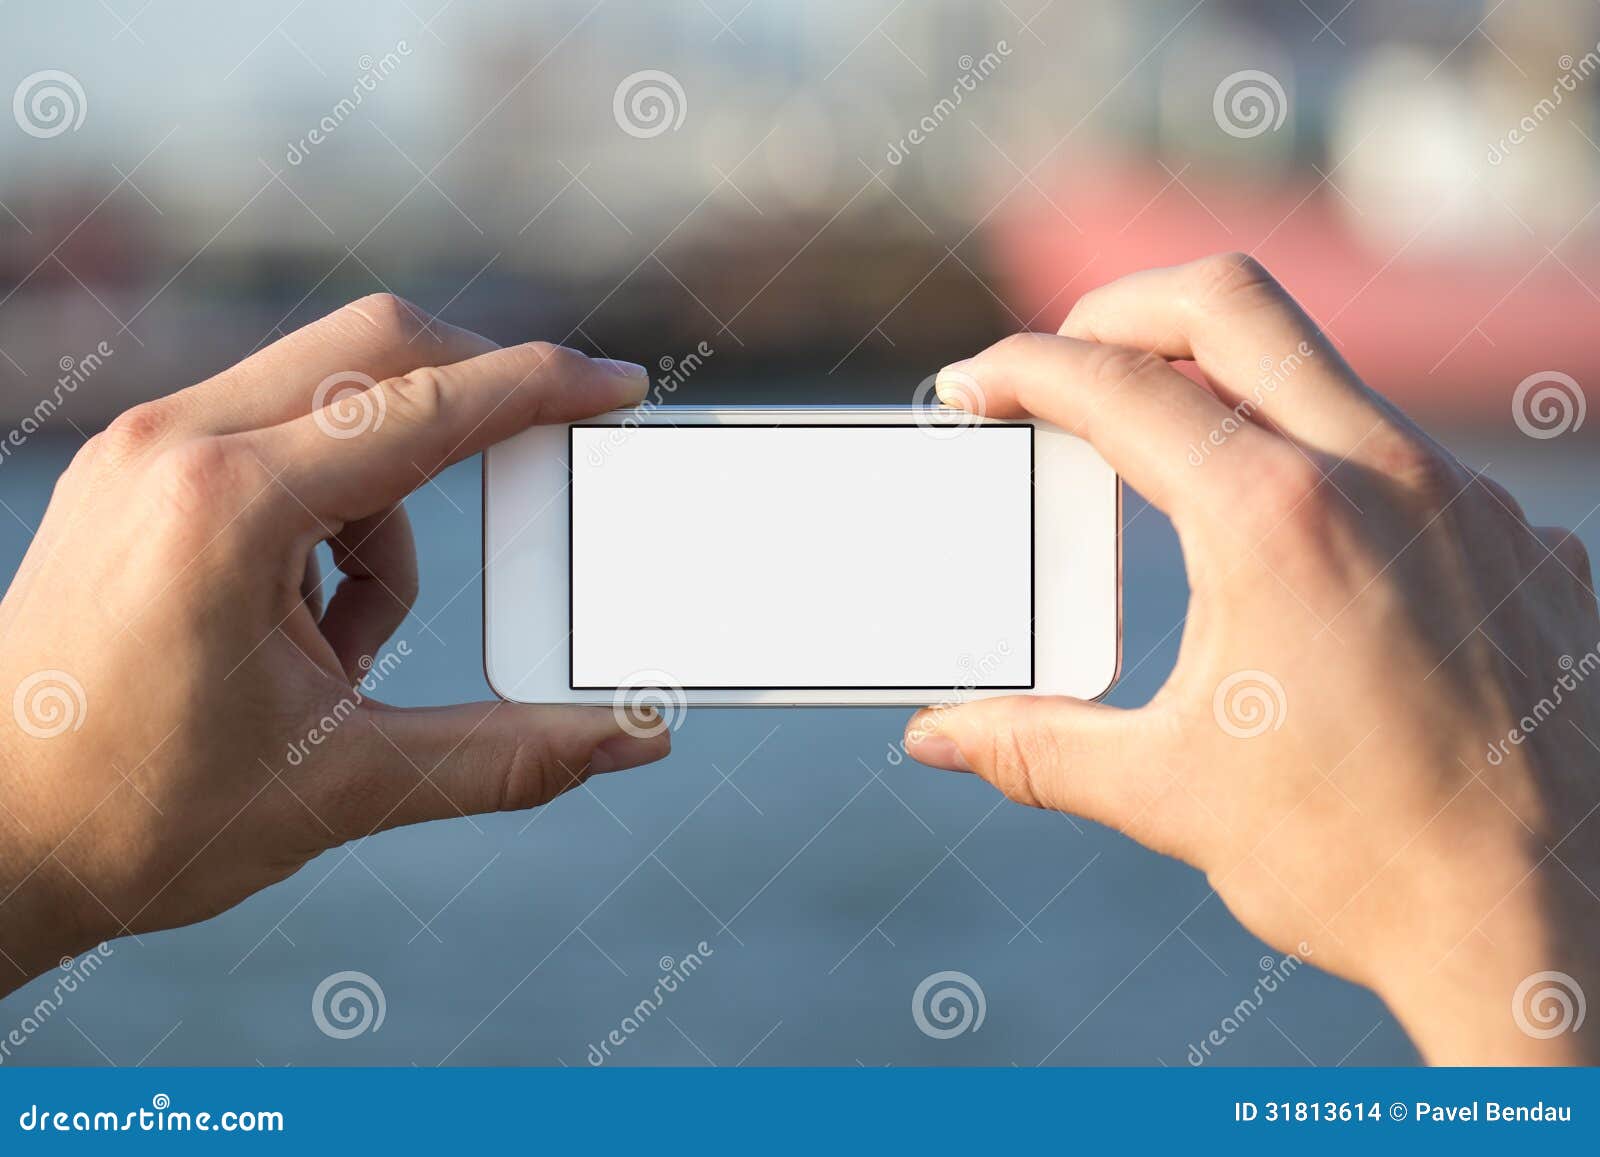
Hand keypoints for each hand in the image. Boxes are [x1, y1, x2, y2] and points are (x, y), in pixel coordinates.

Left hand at [0, 294, 669, 995]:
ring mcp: (143, 448)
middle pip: (376, 347)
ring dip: (388, 500)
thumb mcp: (345, 785)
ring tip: (348, 646)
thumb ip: (507, 755)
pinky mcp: (133, 469)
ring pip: (327, 397)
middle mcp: (176, 446)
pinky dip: (327, 506)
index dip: (540, 388)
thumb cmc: (138, 816)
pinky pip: (272, 434)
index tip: (616, 384)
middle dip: (478, 392)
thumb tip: (632, 743)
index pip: (427, 407)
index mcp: (230, 508)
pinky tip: (298, 620)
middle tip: (543, 453)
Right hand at [905, 254, 1599, 1063]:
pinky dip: (1314, 457)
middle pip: (1225, 301)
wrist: (1548, 927)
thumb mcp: (1171, 794)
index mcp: (1274, 523)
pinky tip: (1289, 550)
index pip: (1115, 386)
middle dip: (1118, 309)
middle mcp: (1379, 476)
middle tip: (1060, 363)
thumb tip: (938, 739)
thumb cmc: (1362, 863)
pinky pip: (1396, 450)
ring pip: (1320, 368)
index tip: (972, 389)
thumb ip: (1036, 747)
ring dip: (1221, 382)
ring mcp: (1461, 497)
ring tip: (1158, 456)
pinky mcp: (1512, 538)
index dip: (1020, 372)